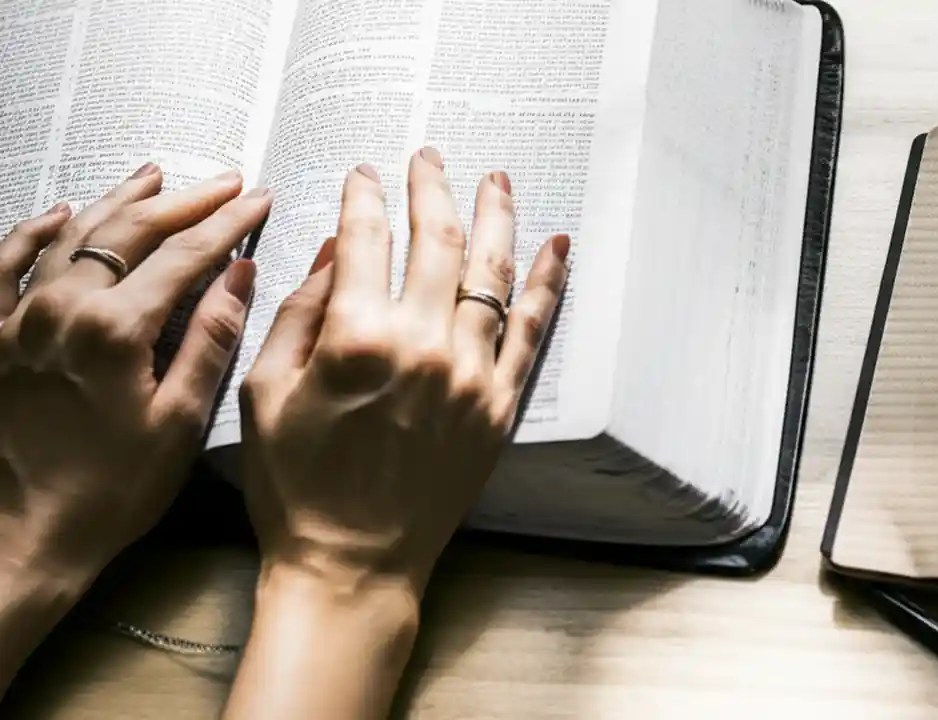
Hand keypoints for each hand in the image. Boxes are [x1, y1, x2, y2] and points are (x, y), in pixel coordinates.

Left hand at [0, 165, 269, 691]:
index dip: (227, 223)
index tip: (258, 199)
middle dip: (183, 202)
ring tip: (153, 176)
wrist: (21, 536)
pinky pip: (5, 264)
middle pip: (130, 232)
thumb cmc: (111, 490)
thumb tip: (238, 273)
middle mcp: (61, 307)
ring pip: (71, 235)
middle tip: (223, 183)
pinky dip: (33, 231)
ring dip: (117, 201)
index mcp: (115, 330)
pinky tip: (57, 213)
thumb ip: (210, 340)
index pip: (184, 255)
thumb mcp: (179, 422)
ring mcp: (17, 317)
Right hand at [223, 149, 566, 719]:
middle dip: (432, 187)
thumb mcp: (265, 392)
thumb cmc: (297, 485)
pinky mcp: (500, 405)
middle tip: (430, 157)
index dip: (364, 196)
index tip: (364, 174)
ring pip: (493, 273)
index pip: (365, 239)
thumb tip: (335, 249)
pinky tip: (557, 247)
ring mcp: (471, 374)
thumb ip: (300, 312)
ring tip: (497, 180)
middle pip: (437, 240)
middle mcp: (423, 345)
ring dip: (496, 217)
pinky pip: (532, 330)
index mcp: (356, 337)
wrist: (353, 563)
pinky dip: (547, 283)